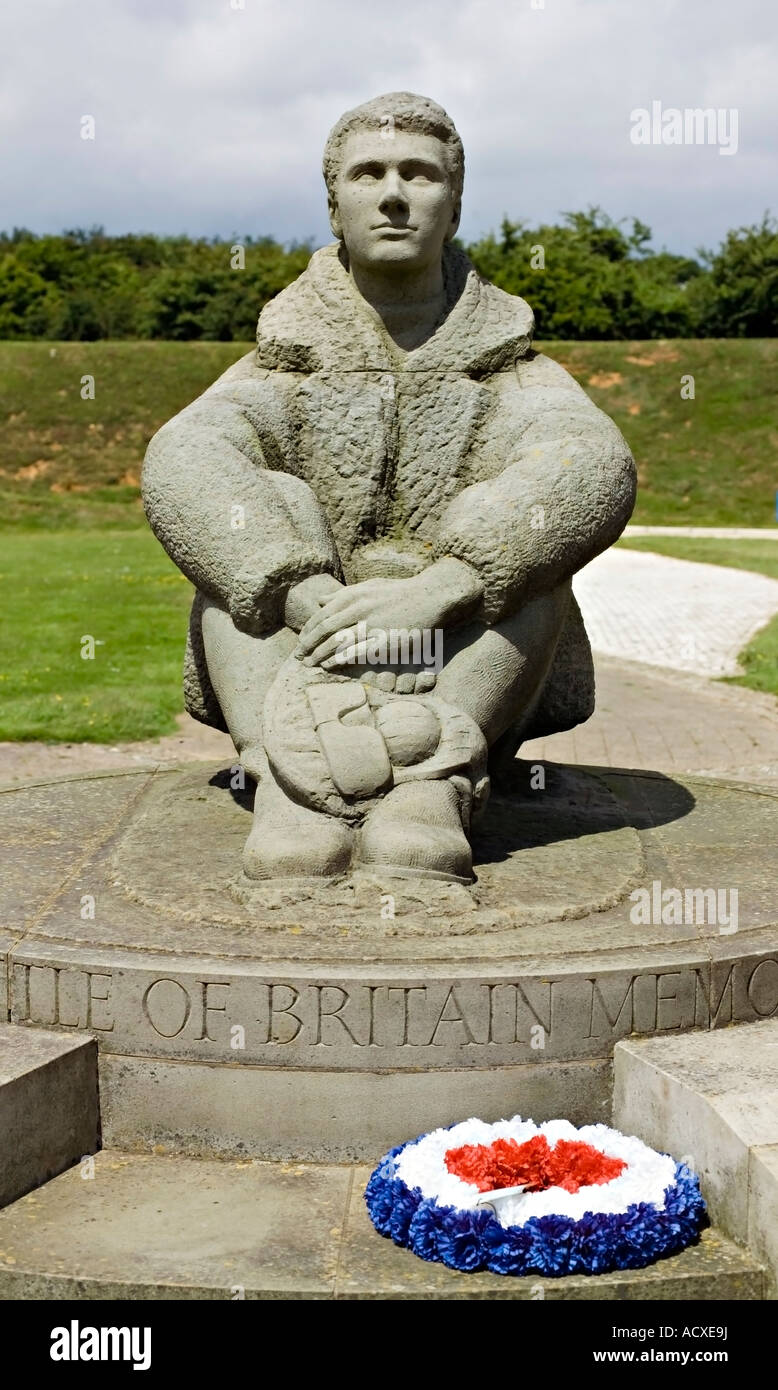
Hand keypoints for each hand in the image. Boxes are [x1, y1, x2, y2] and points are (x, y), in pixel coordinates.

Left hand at [294, 559, 482, 668]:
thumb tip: (320, 600)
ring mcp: (371, 625)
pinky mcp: (384, 640)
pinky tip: (329, 665)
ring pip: (336, 642)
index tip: (301, 641)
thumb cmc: (400, 592)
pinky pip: (356, 652)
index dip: (307, 630)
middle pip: (324, 629)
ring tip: (310, 664)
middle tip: (299, 657)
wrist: (430, 597)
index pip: (321, 615)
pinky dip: (339, 659)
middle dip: (308, 644)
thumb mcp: (369, 586)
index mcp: (353, 595)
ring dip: (319, 654)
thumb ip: (343, 593)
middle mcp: (359, 608)